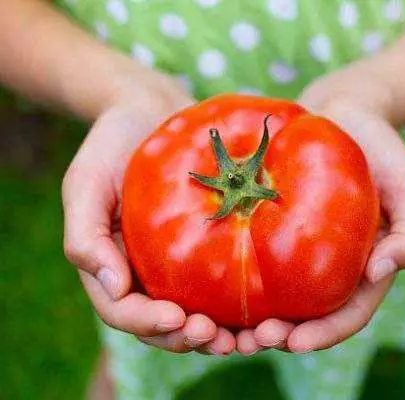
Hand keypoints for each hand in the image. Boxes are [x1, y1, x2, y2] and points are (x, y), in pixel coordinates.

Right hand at [62, 77, 235, 354]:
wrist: (152, 111)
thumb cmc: (112, 144)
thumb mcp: (86, 182)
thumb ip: (86, 234)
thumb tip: (113, 288)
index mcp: (112, 266)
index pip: (124, 311)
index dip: (149, 324)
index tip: (179, 320)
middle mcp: (146, 273)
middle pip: (164, 325)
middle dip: (190, 339)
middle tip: (220, 338)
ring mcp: (178, 264)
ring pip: (197, 314)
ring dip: (220, 334)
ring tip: (247, 338)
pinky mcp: (210, 248)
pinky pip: (223, 284)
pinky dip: (240, 306)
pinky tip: (265, 310)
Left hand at [235, 95, 404, 354]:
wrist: (342, 112)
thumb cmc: (381, 147)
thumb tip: (383, 272)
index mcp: (365, 269)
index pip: (348, 315)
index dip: (323, 335)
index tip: (291, 343)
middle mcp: (330, 267)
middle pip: (306, 316)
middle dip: (279, 337)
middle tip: (249, 340)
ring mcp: (298, 249)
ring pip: (274, 297)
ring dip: (250, 321)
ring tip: (222, 330)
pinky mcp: (271, 228)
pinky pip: (252, 257)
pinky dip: (234, 279)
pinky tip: (208, 286)